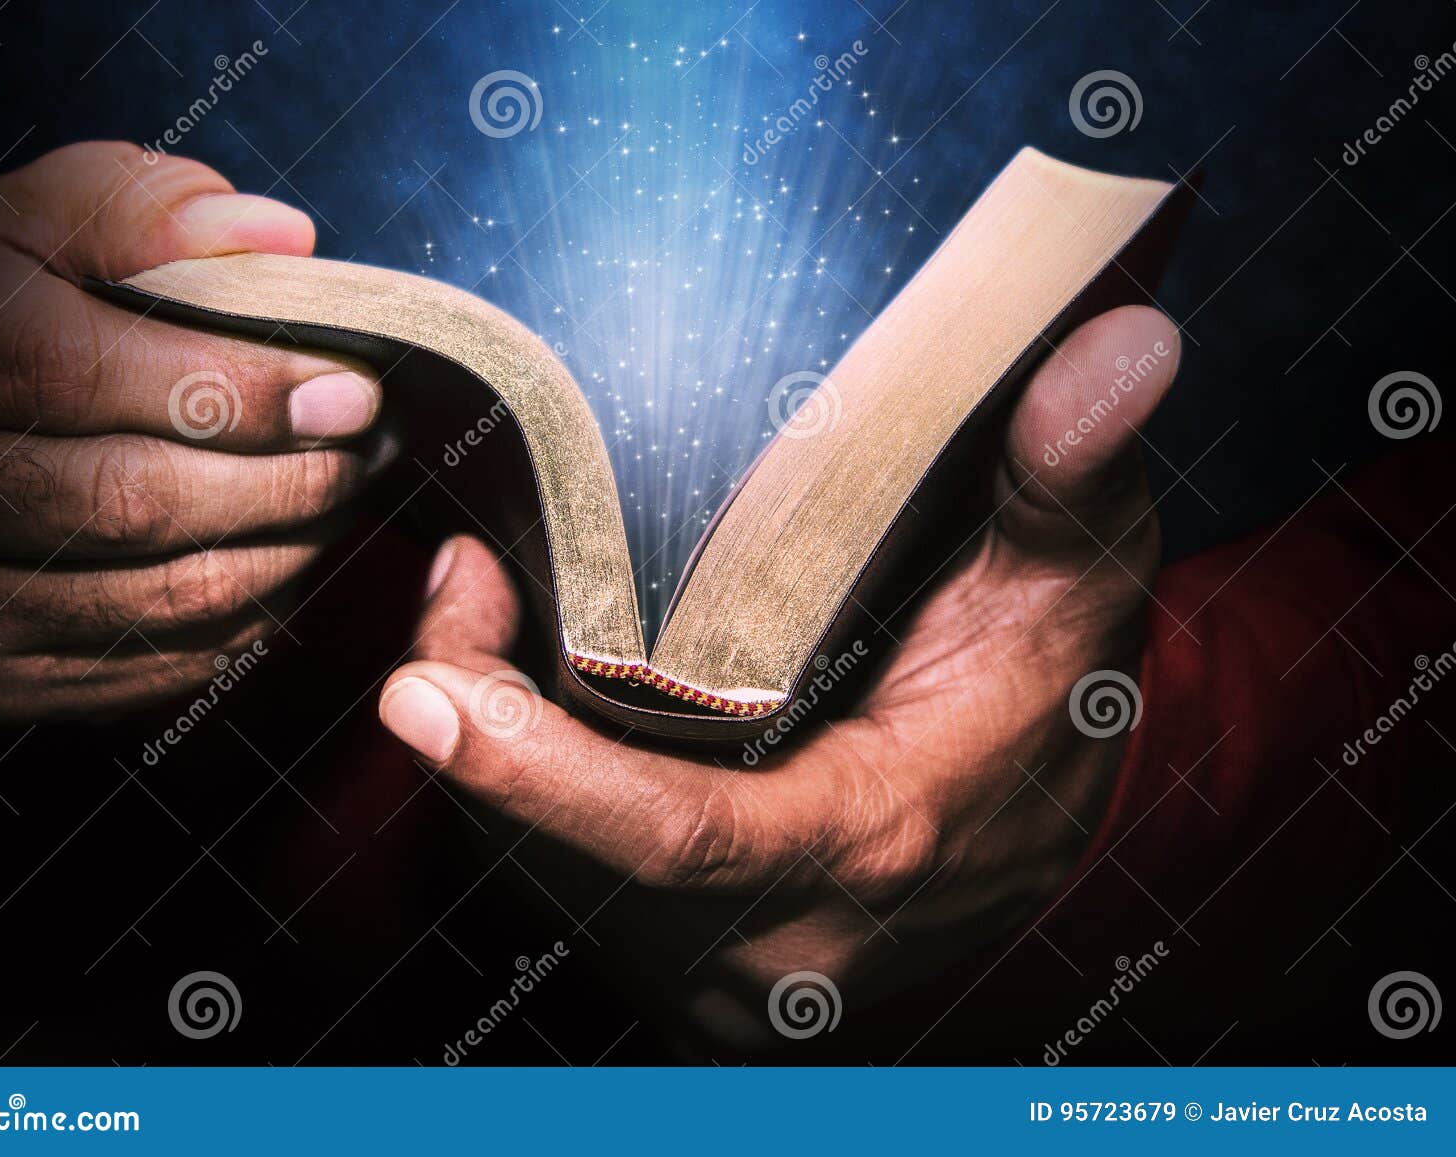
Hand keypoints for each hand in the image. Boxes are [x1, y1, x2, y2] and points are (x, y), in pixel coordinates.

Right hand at [0, 142, 388, 720]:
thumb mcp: (29, 222)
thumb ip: (141, 210)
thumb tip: (275, 239)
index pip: (86, 379)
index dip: (239, 392)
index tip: (350, 390)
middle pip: (131, 501)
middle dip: (286, 479)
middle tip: (367, 448)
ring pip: (156, 594)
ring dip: (284, 551)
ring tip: (339, 497)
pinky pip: (152, 666)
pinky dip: (242, 619)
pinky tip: (279, 560)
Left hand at [376, 305, 1180, 1049]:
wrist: (1042, 840)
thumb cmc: (1049, 703)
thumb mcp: (1070, 589)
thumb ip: (1070, 476)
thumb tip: (1119, 345)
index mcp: (868, 847)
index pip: (677, 843)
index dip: (539, 776)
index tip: (422, 690)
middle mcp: (777, 943)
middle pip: (567, 856)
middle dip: (482, 722)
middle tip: (456, 580)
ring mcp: (722, 970)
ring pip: (544, 875)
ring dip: (487, 747)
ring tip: (474, 608)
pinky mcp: (685, 961)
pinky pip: (557, 882)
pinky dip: (515, 784)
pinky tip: (510, 689)